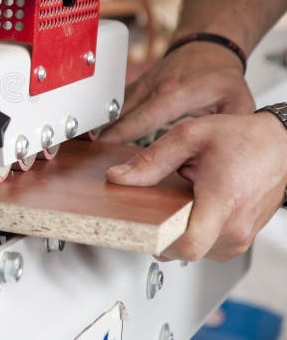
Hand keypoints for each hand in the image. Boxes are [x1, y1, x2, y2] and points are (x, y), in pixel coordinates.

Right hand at [100, 42, 253, 143]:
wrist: (208, 49)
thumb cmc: (220, 76)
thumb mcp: (237, 103)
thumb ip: (229, 130)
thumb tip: (223, 156)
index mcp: (174, 96)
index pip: (140, 120)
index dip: (119, 135)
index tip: (103, 148)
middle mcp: (152, 89)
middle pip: (120, 116)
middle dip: (102, 135)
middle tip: (87, 155)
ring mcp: (141, 86)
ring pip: (114, 109)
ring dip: (99, 127)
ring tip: (84, 145)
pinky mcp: (136, 88)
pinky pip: (116, 106)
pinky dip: (106, 120)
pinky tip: (95, 133)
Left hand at [106, 113, 286, 260]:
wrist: (279, 144)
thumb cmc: (242, 139)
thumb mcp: (189, 137)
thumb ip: (151, 160)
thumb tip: (118, 178)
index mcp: (222, 201)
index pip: (187, 245)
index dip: (157, 240)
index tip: (141, 226)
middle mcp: (236, 227)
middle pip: (185, 250)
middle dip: (163, 230)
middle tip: (153, 205)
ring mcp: (242, 237)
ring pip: (197, 251)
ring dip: (179, 230)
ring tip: (179, 201)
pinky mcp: (242, 239)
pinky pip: (209, 246)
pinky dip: (195, 231)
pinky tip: (192, 208)